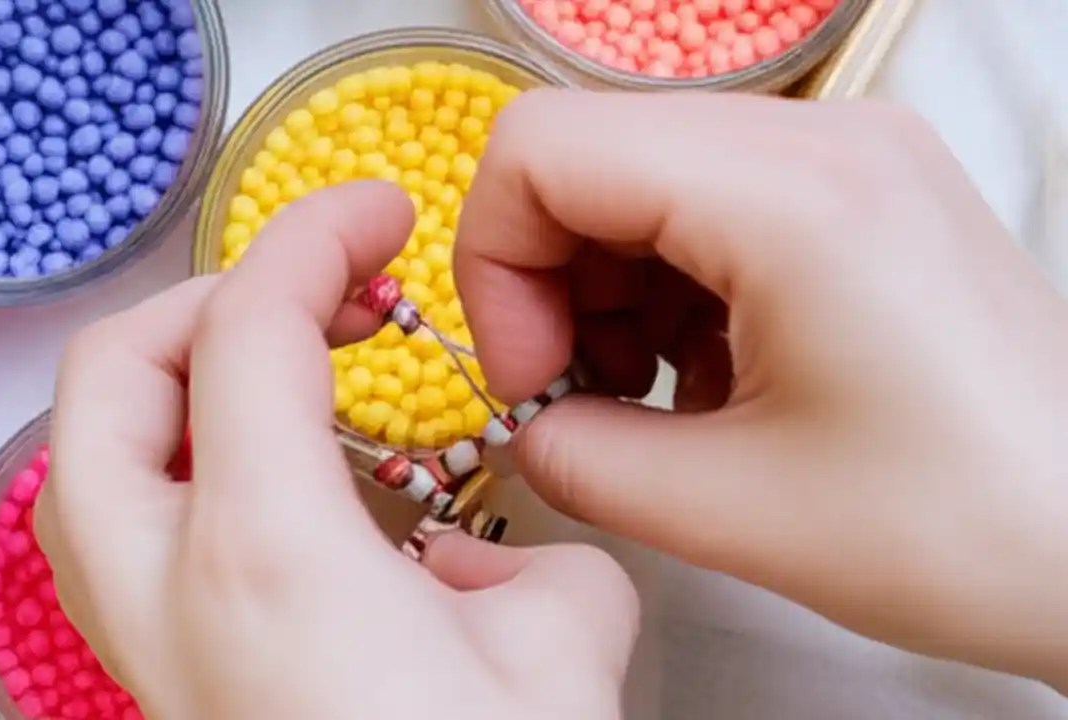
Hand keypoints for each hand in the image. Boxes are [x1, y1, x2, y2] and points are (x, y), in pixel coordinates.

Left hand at [34, 182, 639, 719]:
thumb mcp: (562, 649)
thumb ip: (532, 558)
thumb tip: (475, 551)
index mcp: (265, 554)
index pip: (248, 324)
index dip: (315, 234)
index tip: (380, 212)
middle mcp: (170, 593)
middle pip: (111, 376)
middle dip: (208, 301)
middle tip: (316, 298)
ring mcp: (147, 649)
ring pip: (93, 465)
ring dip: (178, 387)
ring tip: (289, 381)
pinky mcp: (164, 689)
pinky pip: (128, 540)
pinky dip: (184, 472)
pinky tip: (289, 496)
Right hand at [456, 90, 1067, 690]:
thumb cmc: (965, 529)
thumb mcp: (727, 513)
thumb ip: (576, 460)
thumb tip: (526, 425)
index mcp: (789, 193)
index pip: (541, 150)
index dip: (494, 266)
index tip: (529, 375)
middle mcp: (823, 137)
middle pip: (587, 154)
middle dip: (547, 280)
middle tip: (574, 391)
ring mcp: (850, 154)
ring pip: (641, 173)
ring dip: (608, 287)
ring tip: (651, 395)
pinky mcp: (862, 190)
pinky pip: (708, 201)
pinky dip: (670, 285)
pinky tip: (706, 375)